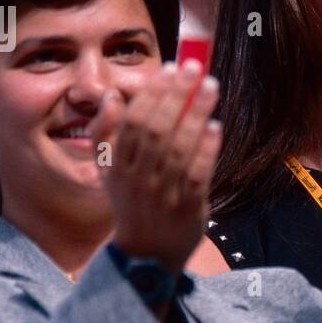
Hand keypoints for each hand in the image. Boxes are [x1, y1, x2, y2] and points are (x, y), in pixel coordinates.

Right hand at [90, 60, 222, 274]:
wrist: (146, 255)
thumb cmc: (131, 202)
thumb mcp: (108, 171)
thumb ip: (106, 133)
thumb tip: (113, 96)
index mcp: (117, 166)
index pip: (133, 122)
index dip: (152, 92)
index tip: (169, 68)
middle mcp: (137, 179)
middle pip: (156, 129)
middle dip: (175, 94)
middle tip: (193, 67)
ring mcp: (162, 195)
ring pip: (179, 148)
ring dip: (196, 114)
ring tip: (210, 87)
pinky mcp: (187, 209)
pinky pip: (198, 174)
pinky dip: (206, 149)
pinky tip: (215, 126)